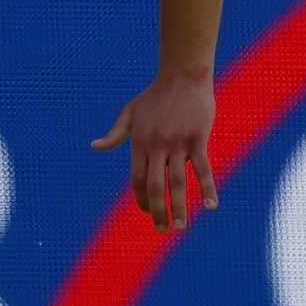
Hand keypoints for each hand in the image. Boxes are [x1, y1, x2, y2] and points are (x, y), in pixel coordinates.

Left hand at [93, 73, 217, 231]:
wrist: (182, 76)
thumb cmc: (156, 95)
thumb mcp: (130, 113)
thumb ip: (115, 134)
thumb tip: (94, 146)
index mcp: (139, 142)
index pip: (137, 179)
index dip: (142, 200)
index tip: (147, 213)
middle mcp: (156, 146)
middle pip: (155, 186)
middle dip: (157, 211)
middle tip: (162, 230)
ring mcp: (177, 143)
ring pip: (176, 182)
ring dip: (178, 207)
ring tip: (180, 227)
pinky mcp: (197, 139)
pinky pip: (203, 169)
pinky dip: (207, 188)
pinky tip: (211, 206)